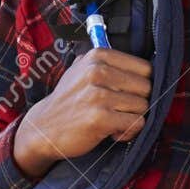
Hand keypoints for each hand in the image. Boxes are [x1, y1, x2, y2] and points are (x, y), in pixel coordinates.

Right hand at [12, 46, 151, 177]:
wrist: (43, 128)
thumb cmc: (70, 100)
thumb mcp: (82, 70)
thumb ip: (109, 63)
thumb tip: (146, 65)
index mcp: (99, 56)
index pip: (145, 68)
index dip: (141, 84)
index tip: (127, 94)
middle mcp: (98, 71)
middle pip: (146, 87)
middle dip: (137, 102)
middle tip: (119, 110)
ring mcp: (99, 95)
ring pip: (143, 106)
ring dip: (132, 118)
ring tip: (114, 120)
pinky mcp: (100, 117)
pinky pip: (136, 124)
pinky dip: (129, 132)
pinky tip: (113, 132)